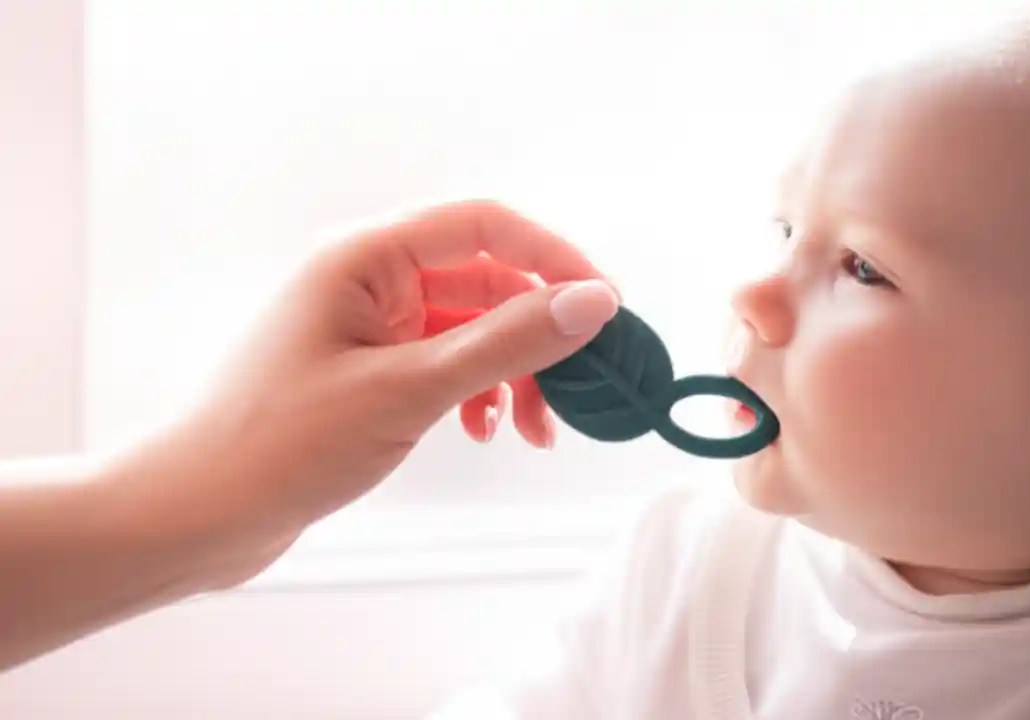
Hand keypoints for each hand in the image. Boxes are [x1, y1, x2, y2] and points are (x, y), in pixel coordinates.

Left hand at [123, 200, 618, 582]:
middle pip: (485, 279)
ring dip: (512, 373)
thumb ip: (506, 341)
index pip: (483, 223)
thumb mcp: (408, 391)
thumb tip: (593, 301)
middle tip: (579, 391)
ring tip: (532, 432)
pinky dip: (477, 392)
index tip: (606, 306)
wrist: (196, 515)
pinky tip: (485, 431)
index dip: (553, 256)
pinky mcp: (366, 368)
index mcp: (364, 257)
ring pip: (471, 327)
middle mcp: (367, 278)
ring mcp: (367, 324)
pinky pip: (445, 362)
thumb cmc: (281, 445)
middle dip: (537, 335)